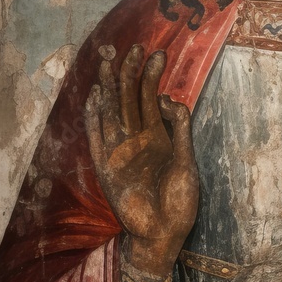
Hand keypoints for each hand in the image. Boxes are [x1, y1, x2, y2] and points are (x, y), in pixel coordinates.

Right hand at [84, 46, 197, 276]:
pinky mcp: (106, 167)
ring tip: (109, 60)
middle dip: (131, 73)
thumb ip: (180, 130)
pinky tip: (95, 95)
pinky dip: (95, 117)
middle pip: (129, 98)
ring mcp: (119, 151)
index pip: (151, 98)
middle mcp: (136, 139)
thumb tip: (169, 100)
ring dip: (110, 87)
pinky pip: (98, 137)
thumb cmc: (179, 202)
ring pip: (111, 111)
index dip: (152, 77)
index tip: (158, 54)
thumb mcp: (187, 161)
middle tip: (135, 47)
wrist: (163, 234)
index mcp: (158, 136)